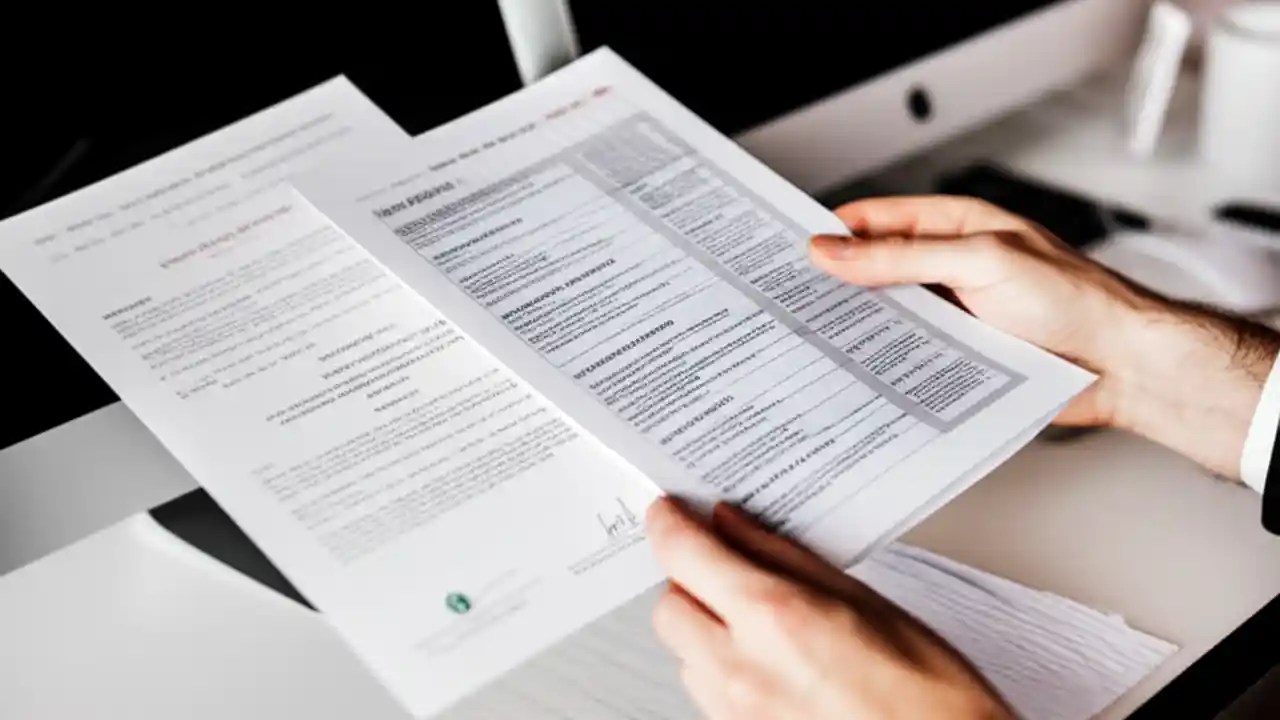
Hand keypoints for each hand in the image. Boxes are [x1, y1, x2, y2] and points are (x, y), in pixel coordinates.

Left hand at [646, 497, 1013, 719]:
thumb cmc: (928, 695)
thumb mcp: (864, 600)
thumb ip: (784, 558)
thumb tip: (734, 527)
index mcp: (775, 619)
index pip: (684, 555)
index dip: (669, 524)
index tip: (669, 511)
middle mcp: (742, 670)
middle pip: (669, 607)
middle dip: (688, 580)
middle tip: (723, 563)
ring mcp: (736, 713)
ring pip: (683, 654)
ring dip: (703, 628)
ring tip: (755, 618)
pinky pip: (705, 692)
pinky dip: (719, 667)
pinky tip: (764, 660)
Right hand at [809, 196, 1279, 478]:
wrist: (1123, 368)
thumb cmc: (1077, 303)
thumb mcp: (981, 262)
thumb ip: (903, 257)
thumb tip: (835, 250)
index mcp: (957, 228)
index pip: (878, 220)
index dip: (833, 230)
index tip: (790, 248)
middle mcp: (951, 270)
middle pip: (876, 271)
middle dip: (836, 284)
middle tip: (791, 298)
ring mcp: (955, 316)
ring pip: (889, 318)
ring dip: (859, 328)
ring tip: (814, 338)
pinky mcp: (960, 359)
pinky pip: (909, 358)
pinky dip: (884, 364)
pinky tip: (861, 373)